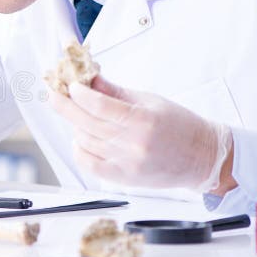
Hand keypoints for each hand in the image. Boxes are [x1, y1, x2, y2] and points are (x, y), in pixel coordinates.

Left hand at [49, 76, 232, 191]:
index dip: (79, 94)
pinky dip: (80, 150)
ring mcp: (127, 163)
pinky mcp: (124, 178)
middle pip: (86, 123)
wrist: (203, 158)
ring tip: (77, 115)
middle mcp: (133, 144)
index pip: (99, 105)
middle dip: (65, 106)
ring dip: (75, 126)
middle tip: (53, 95)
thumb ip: (116, 92)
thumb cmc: (181, 126)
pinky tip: (81, 139)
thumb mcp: (150, 100)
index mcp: (142, 120)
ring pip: (85, 141)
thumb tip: (90, 78)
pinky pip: (90, 164)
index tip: (70, 85)